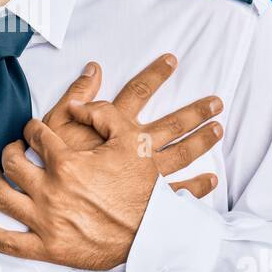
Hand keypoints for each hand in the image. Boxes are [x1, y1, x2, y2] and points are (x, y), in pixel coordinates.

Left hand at [0, 102, 175, 270]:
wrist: (153, 234)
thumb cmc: (143, 188)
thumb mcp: (131, 140)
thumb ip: (102, 114)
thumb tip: (76, 104)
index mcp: (67, 162)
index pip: (36, 136)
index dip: (32, 129)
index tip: (34, 131)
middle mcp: (50, 190)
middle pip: (12, 163)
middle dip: (9, 151)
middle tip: (14, 151)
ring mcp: (46, 221)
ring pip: (2, 196)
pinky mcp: (47, 248)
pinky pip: (6, 242)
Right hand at [42, 54, 223, 197]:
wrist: (56, 211)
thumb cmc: (52, 169)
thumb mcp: (55, 126)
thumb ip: (76, 95)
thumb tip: (94, 69)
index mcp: (117, 129)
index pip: (140, 91)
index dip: (155, 74)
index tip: (172, 60)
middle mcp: (138, 150)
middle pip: (172, 124)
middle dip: (195, 111)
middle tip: (216, 102)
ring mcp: (147, 177)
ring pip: (182, 155)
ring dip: (202, 142)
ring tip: (219, 130)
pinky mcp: (148, 203)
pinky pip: (178, 194)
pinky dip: (197, 188)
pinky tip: (211, 181)